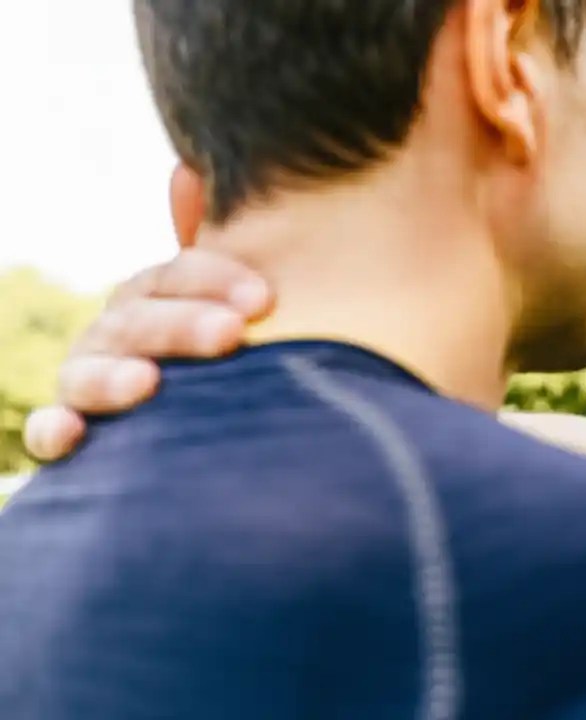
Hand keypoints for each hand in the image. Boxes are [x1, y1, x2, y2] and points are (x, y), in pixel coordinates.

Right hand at [23, 248, 269, 461]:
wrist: (235, 440)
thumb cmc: (249, 364)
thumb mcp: (247, 310)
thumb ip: (235, 261)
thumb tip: (187, 170)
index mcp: (163, 295)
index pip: (178, 275)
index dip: (215, 278)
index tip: (264, 300)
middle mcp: (122, 332)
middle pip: (138, 319)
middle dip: (182, 324)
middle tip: (231, 335)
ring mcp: (93, 380)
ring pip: (88, 369)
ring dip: (113, 375)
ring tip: (149, 384)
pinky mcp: (77, 434)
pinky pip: (52, 431)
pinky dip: (55, 430)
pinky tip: (72, 434)